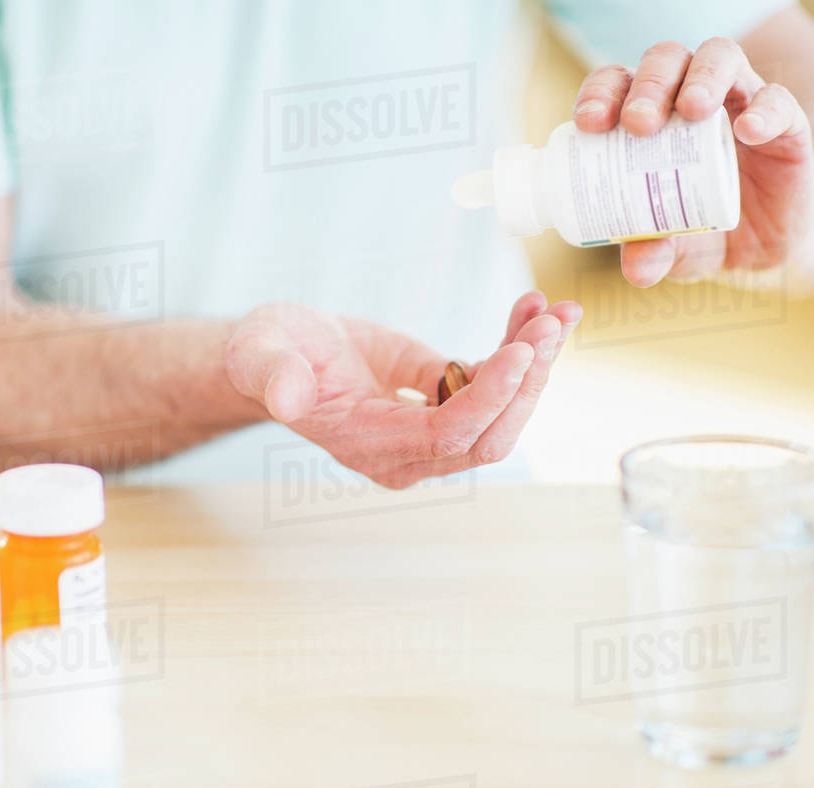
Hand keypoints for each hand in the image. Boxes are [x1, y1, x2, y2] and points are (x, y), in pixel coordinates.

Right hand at [225, 293, 580, 487]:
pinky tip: (533, 309)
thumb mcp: (259, 354)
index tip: (522, 351)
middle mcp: (411, 453)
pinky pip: (496, 384)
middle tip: (551, 326)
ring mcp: (433, 432)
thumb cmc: (265, 356)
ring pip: (503, 411)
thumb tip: (288, 396)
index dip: (490, 397)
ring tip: (554, 310)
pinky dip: (520, 348)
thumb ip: (272, 374)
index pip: (448, 434)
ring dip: (534, 362)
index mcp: (371, 447)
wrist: (278, 354)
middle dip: (526, 382)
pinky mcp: (446, 401)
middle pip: (490, 432)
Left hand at [572, 37, 813, 286]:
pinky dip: (764, 110)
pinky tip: (748, 130)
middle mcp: (691, 97)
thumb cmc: (699, 232)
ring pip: (721, 57)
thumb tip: (636, 269)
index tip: (589, 124)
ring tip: (691, 109)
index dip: (600, 93)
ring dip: (703, 77)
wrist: (762, 249)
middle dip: (648, 85)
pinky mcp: (787, 124)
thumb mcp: (672, 251)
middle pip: (667, 60)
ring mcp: (740, 102)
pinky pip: (779, 102)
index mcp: (649, 117)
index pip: (618, 84)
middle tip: (637, 124)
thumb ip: (653, 254)